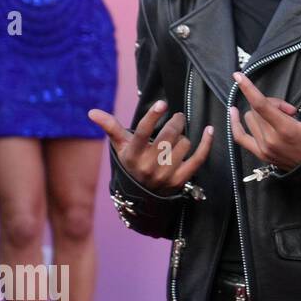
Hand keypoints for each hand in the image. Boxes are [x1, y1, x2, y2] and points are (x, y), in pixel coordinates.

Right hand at [88, 100, 214, 193]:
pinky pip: (198, 158)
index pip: (143, 132)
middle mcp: (149, 165)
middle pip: (169, 135)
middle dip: (176, 122)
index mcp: (133, 154)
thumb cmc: (132, 163)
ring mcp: (166, 174)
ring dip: (183, 137)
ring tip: (177, 139)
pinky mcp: (181, 180)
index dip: (152, 116)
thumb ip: (110, 127)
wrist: (142, 196)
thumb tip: (91, 112)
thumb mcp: (120, 147)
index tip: (162, 103)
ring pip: (184, 144)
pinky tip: (209, 130)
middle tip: (177, 117)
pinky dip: (206, 143)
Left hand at [228, 72, 300, 170]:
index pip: (261, 105)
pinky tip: (234, 113)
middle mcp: (271, 140)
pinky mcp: (261, 154)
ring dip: (261, 114)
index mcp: (286, 129)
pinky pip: (240, 137)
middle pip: (257, 109)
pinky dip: (236, 124)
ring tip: (280, 119)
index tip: (238, 76)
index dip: (248, 89)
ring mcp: (264, 148)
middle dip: (270, 103)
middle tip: (289, 110)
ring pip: (250, 119)